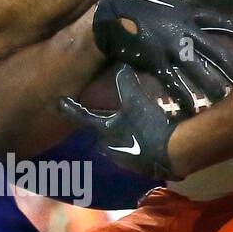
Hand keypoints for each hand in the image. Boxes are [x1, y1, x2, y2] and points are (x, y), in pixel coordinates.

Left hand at [60, 63, 175, 176]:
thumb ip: (126, 83)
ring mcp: (124, 160)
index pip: (82, 117)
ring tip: (130, 126)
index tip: (60, 103)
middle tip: (106, 115)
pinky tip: (147, 139)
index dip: (71, 109)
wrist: (172, 153)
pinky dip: (136, 145)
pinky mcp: (141, 167)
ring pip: (116, 144)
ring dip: (121, 136)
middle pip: (100, 133)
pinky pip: (133, 153)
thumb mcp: (136, 99)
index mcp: (105, 130)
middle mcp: (109, 147)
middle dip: (102, 124)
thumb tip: (120, 64)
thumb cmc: (149, 125)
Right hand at [92, 0, 232, 109]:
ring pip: (196, 69)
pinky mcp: (155, 62)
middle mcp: (183, 31)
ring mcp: (170, 48)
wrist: (113, 17)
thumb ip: (188, 11)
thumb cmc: (141, 8)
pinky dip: (183, 96)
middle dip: (231, 65)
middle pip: (213, 51)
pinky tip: (192, 109)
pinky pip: (172, 82)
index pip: (219, 21)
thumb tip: (206, 17)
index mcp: (188, 14)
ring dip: (211, 85)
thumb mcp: (168, 3)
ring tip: (225, 99)